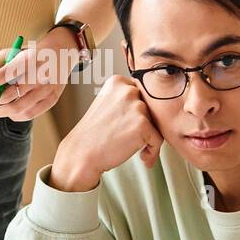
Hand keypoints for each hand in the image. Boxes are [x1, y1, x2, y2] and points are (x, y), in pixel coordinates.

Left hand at [0, 31, 77, 121]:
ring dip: (0, 111)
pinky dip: (14, 116)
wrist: (60, 54)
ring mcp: (47, 89)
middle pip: (10, 95)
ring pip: (18, 108)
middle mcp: (39, 75)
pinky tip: (8, 110)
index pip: (4, 75)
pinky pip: (29, 114)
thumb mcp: (11, 53)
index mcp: (28, 59)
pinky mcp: (52, 99)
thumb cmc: (29, 55)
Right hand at [49, 74, 163, 192]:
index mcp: (117, 82)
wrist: (81, 154)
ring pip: (157, 124)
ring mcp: (136, 107)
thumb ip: (126, 101)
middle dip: (147, 125)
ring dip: (149, 139)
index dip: (140, 113)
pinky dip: (153, 151)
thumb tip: (151, 108)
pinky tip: (142, 158)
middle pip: (151, 108)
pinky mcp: (143, 124)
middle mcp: (128, 90)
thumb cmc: (93, 134)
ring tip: (136, 150)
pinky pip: (158, 139)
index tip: (131, 126)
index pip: (142, 94)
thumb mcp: (106, 105)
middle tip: (133, 140)